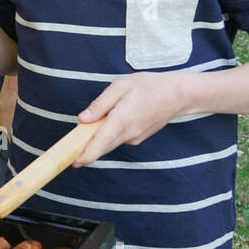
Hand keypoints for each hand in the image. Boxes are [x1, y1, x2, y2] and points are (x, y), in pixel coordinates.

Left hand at [73, 72, 191, 166]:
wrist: (178, 95)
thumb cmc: (148, 86)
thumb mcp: (121, 86)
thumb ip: (100, 104)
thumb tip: (83, 119)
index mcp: (122, 119)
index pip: (100, 143)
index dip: (85, 155)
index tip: (73, 162)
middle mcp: (128, 133)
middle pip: (102, 147)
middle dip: (86, 149)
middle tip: (70, 148)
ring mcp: (134, 138)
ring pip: (109, 143)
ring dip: (97, 141)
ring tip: (89, 130)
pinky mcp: (138, 138)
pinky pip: (118, 139)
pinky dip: (109, 135)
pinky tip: (110, 122)